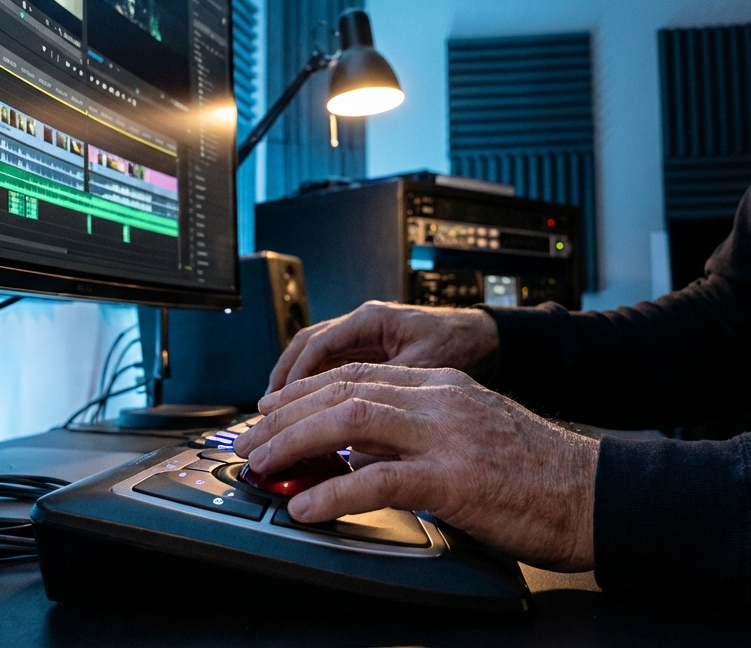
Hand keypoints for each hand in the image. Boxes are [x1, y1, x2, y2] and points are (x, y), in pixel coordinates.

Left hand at [234, 363, 596, 571]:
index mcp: (442, 385)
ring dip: (295, 443)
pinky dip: (332, 493)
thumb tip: (357, 453)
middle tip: (250, 439)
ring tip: (263, 465)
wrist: (594, 494)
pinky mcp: (454, 479)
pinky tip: (306, 506)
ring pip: (349, 423)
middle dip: (285, 414)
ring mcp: (446, 436)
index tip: (270, 411)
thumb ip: (413, 436)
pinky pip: (377, 481)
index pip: (355, 375)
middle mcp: (439, 399)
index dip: (303, 392)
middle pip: (342, 391)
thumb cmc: (537, 473)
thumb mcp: (470, 434)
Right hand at [266, 301, 499, 393]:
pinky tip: (309, 412)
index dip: (295, 378)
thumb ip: (390, 392)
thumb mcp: (426, 367)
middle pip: (306, 348)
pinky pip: (333, 368)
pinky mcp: (370, 353)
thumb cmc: (461, 343)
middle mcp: (361, 324)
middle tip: (266, 414)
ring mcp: (363, 337)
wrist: (484, 337)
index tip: (280, 406)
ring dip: (295, 385)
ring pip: (315, 357)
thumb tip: (355, 429)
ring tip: (277, 415)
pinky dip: (316, 388)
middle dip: (283, 381)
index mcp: (371, 320)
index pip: (317, 346)